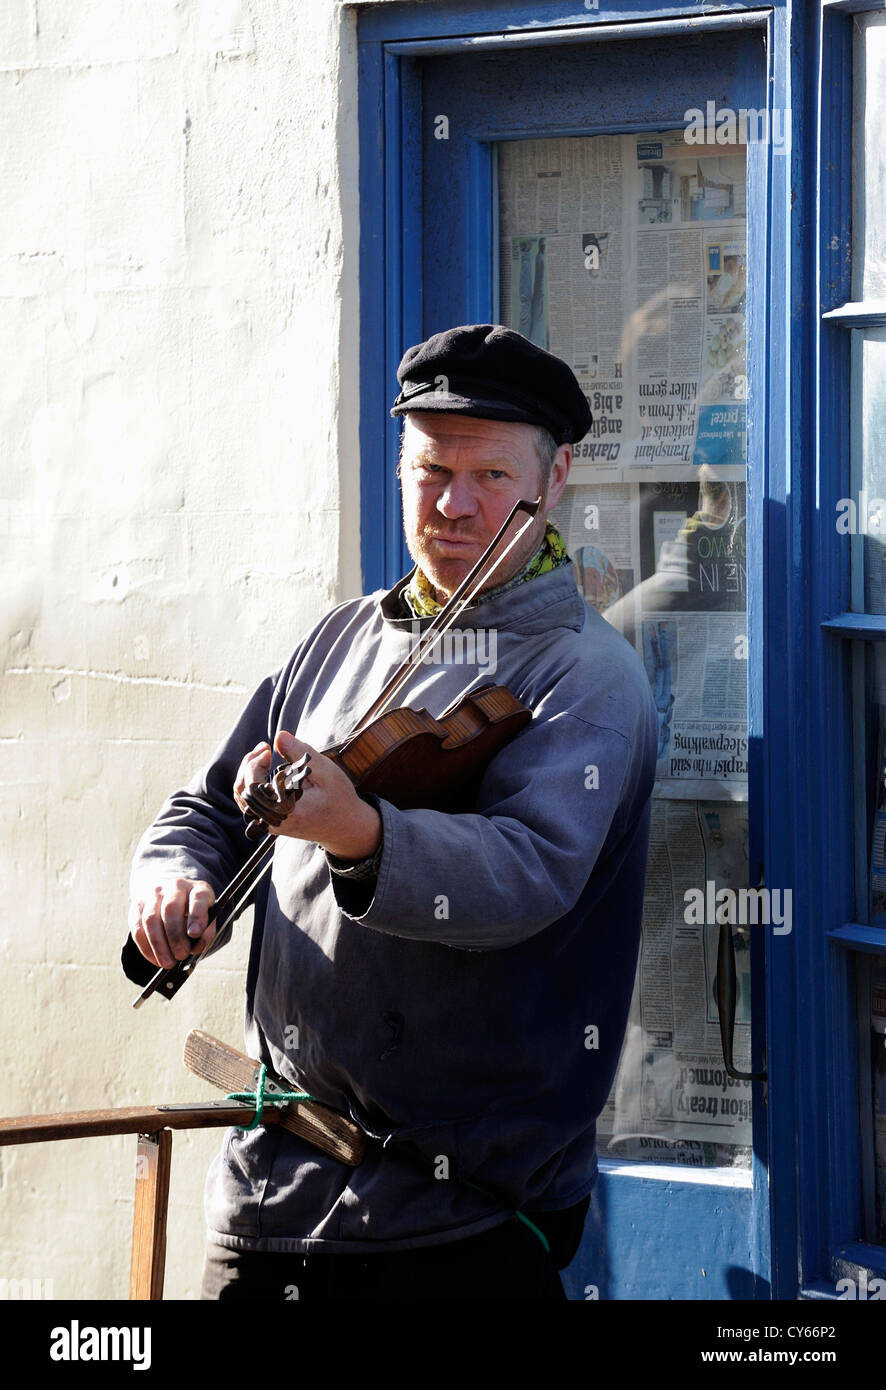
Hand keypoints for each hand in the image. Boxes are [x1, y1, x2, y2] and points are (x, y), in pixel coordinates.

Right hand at [129, 878, 216, 968]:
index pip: (198, 898)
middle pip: (170, 909)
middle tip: (181, 955)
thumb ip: (205, 933)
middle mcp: (175, 887)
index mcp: (197, 888)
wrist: (174, 898)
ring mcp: (154, 894)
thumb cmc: (194, 915)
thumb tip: (195, 948)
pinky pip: (138, 928)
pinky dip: (146, 948)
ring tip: (168, 963)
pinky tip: (156, 959)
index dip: (196, 916)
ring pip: (151, 919)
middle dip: (175, 936)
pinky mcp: (138, 906)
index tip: (195, 934)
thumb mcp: (207, 920)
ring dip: (159, 945)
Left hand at [233, 732, 381, 860]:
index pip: (252, 785)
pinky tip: (262, 770)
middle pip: (242, 790)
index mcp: (286, 810)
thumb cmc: (339, 798)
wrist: (346, 827)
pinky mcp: (271, 823)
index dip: (254, 762)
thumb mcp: (326, 772)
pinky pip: (249, 804)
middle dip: (249, 763)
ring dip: (247, 773)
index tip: (268, 748)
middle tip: (264, 748)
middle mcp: (274, 820)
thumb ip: (301, 753)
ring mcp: (270, 824)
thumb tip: (279, 736)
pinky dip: (250, 784)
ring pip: (242, 797)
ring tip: (263, 756)